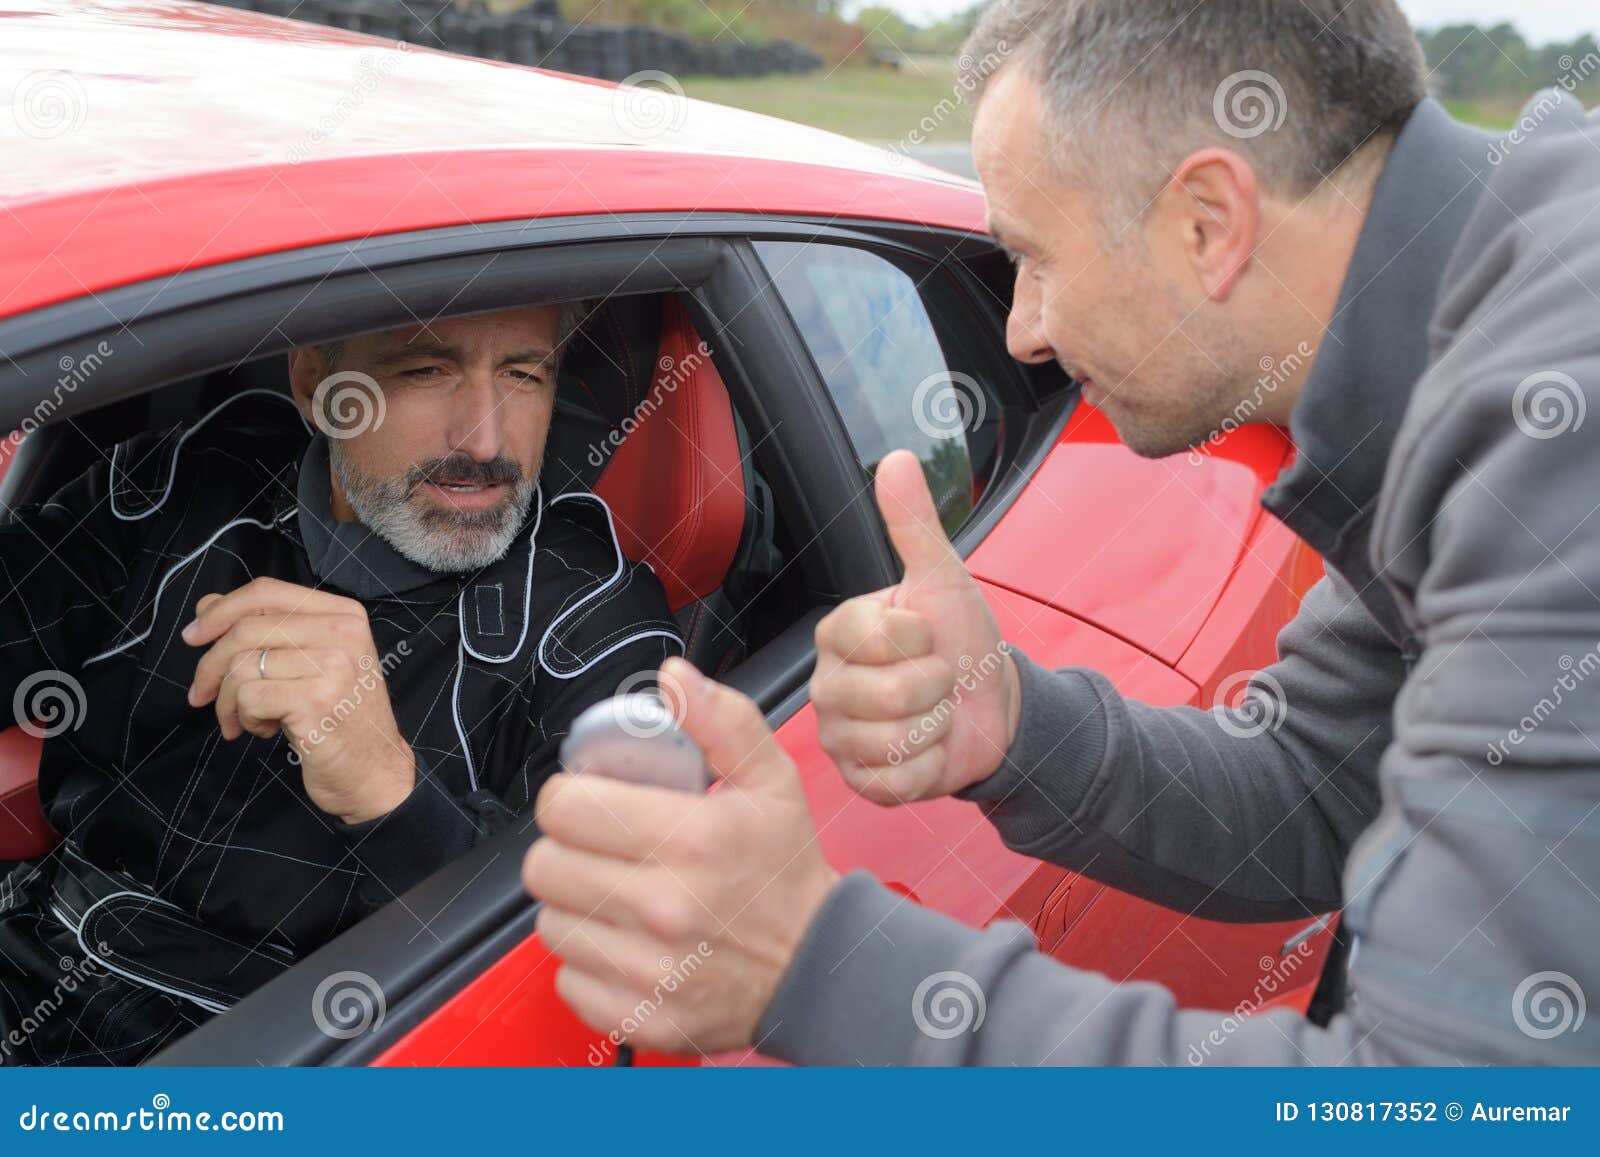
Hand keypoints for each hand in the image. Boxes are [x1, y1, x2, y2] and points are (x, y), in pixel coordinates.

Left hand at [183, 577, 415, 823]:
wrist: (374, 770)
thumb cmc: (338, 717)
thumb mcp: (309, 662)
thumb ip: (265, 630)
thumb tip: (207, 607)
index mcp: (343, 615)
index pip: (267, 592)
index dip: (221, 611)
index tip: (194, 637)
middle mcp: (342, 633)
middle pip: (247, 629)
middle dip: (210, 666)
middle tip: (201, 694)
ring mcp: (332, 665)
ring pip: (241, 667)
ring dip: (228, 701)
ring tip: (246, 720)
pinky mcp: (315, 700)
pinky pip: (247, 697)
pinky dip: (243, 718)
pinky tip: (264, 730)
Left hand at [523, 657, 838, 1054]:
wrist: (818, 966)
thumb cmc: (786, 874)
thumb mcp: (771, 780)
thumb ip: (721, 720)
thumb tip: (674, 679)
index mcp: (691, 838)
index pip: (566, 807)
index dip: (571, 796)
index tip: (590, 799)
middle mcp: (665, 905)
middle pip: (545, 865)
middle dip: (567, 848)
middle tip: (601, 847)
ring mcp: (650, 968)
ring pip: (551, 923)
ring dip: (575, 906)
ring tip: (617, 896)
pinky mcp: (640, 1016)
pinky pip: (568, 980)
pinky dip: (588, 963)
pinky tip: (626, 943)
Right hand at [810, 450, 1019, 803]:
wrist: (993, 706)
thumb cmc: (961, 640)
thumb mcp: (943, 578)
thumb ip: (914, 522)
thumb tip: (896, 458)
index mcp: (839, 633)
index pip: (881, 637)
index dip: (923, 638)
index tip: (928, 635)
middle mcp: (827, 685)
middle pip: (888, 694)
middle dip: (936, 686)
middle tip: (937, 679)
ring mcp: (839, 737)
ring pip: (892, 739)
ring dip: (935, 726)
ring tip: (933, 713)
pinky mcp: (859, 782)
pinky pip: (895, 779)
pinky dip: (929, 765)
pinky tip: (928, 749)